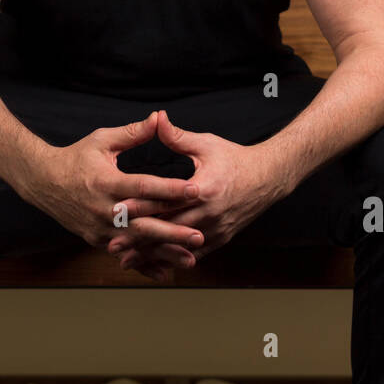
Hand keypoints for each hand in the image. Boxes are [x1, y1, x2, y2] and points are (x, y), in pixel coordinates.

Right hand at [19, 111, 204, 277]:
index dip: (170, 189)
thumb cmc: (76, 157)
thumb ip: (133, 133)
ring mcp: (100, 228)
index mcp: (107, 182)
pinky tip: (165, 273)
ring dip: (164, 252)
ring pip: (137, 244)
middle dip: (173, 232)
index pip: (144, 187)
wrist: (43, 182)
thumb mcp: (102, 140)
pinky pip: (125, 254)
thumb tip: (159, 118)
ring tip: (190, 259)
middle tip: (200, 236)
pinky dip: (144, 265)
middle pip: (144, 223)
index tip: (196, 190)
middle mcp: (104, 209)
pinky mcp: (97, 240)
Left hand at [109, 110, 290, 272]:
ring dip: (153, 254)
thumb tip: (157, 118)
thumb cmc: (236, 158)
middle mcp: (210, 213)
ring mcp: (217, 229)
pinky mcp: (222, 238)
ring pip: (179, 246)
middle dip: (139, 239)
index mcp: (204, 189)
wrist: (270, 177)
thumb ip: (178, 136)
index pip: (166, 201)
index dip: (140, 207)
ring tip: (128, 261)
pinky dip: (174, 258)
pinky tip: (156, 265)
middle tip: (113, 245)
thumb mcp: (206, 144)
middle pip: (168, 229)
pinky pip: (195, 253)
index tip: (116, 211)